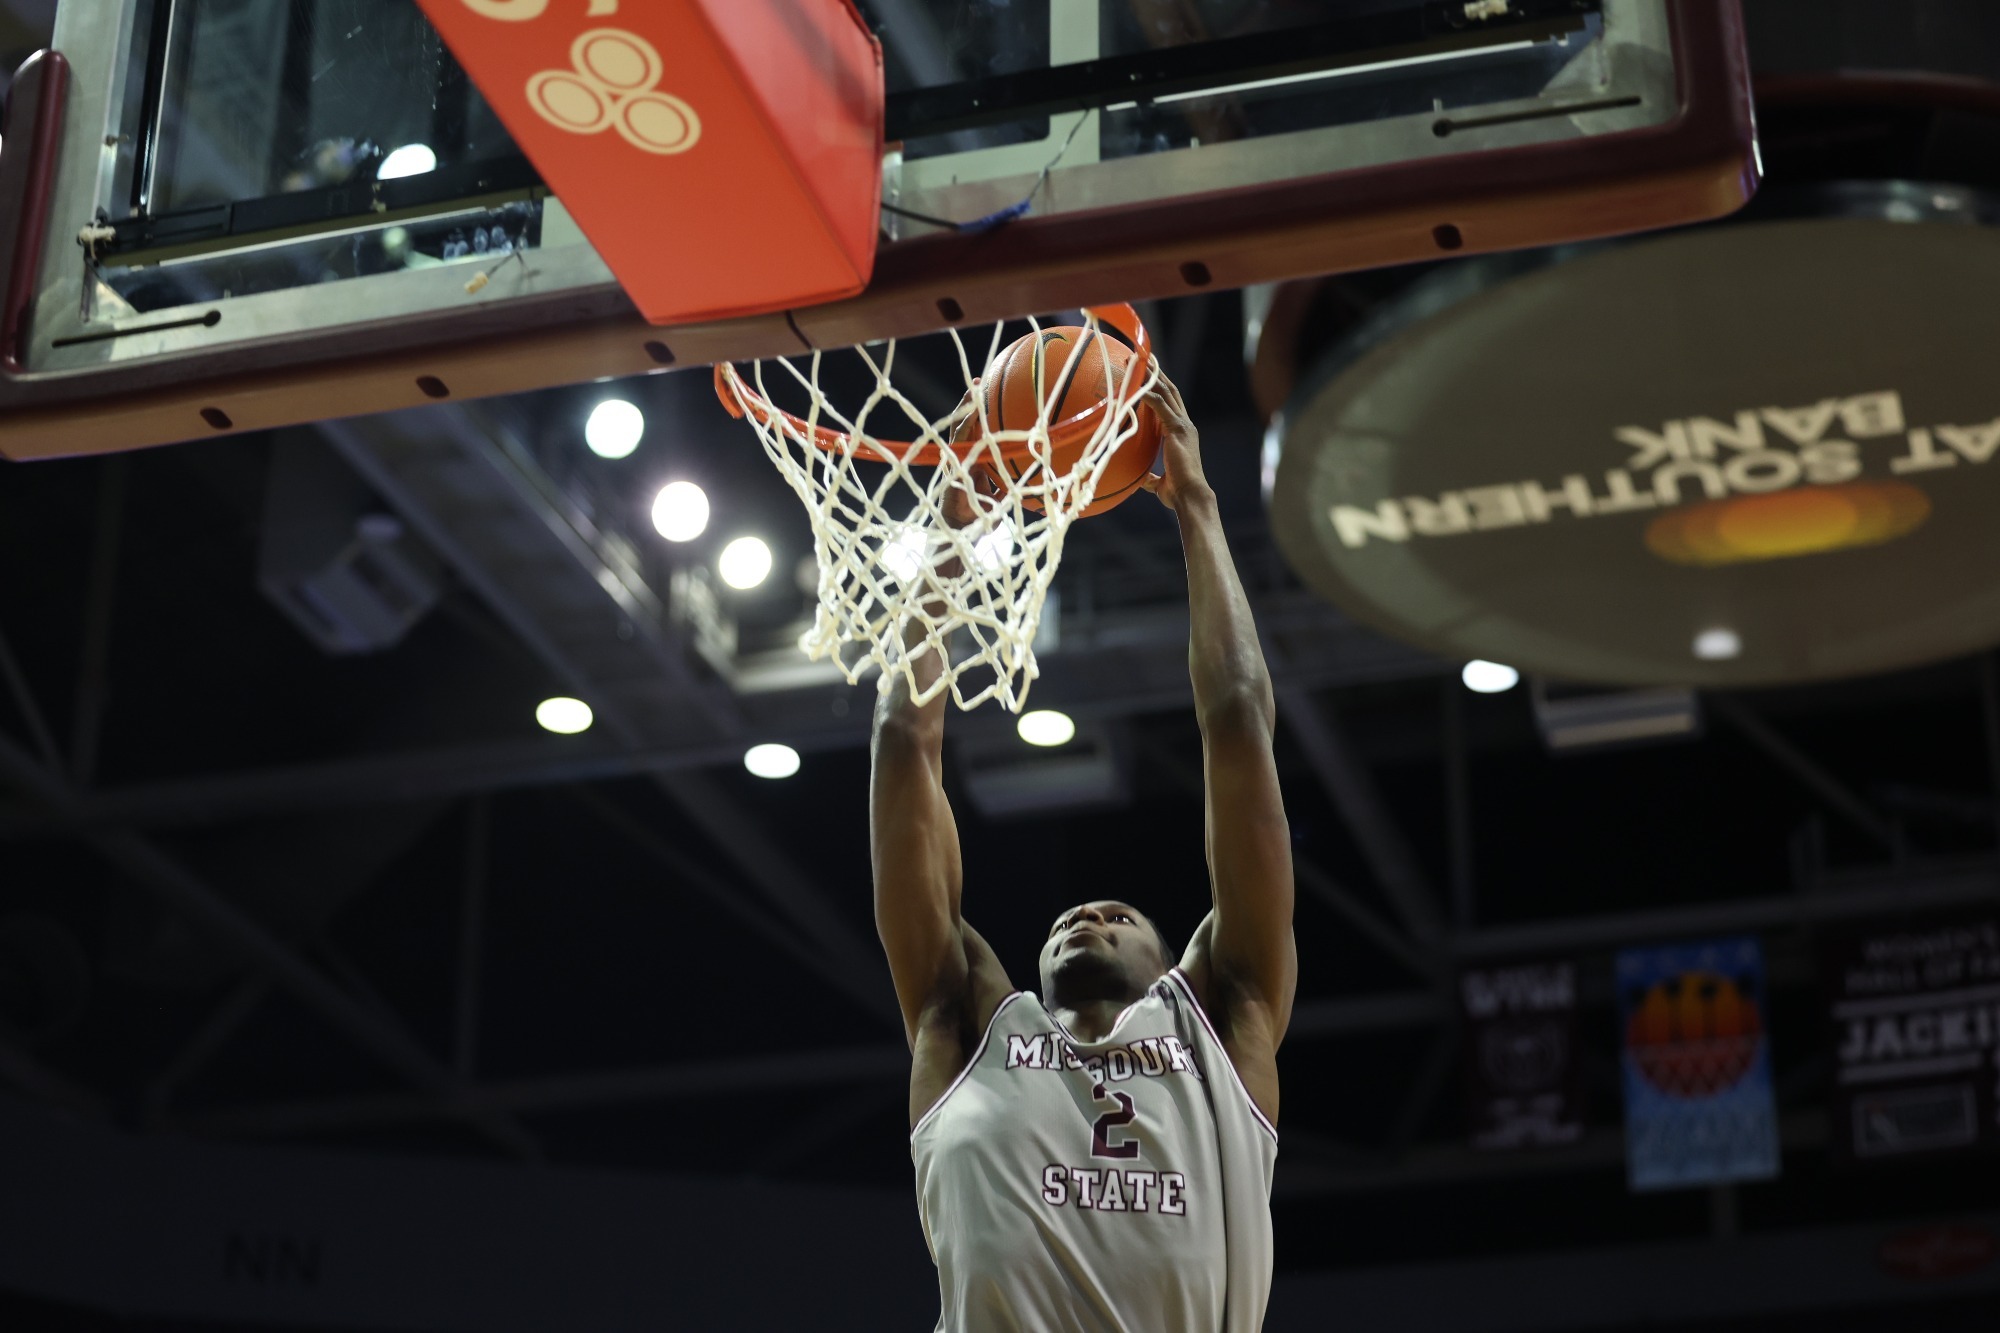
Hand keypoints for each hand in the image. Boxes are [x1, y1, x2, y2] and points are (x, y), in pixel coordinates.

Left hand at [1137, 370, 1213, 512]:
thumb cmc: (1177, 492)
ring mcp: (1183, 425)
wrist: (1190, 495)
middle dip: (1156, 373)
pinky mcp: (1178, 429)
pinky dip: (1149, 394)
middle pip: (1170, 391)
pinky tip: (1137, 386)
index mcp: (1182, 433)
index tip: (1147, 375)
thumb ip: (1152, 477)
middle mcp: (1185, 424)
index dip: (1159, 388)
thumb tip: (1142, 481)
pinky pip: (1161, 406)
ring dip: (1152, 376)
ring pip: (1167, 392)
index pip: (1170, 403)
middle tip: (1143, 358)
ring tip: (1139, 362)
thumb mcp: (1161, 482)